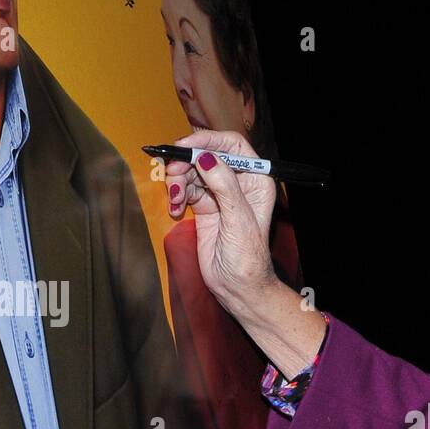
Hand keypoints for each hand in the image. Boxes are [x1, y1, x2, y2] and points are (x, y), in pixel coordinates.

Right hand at [164, 129, 283, 325]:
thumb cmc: (248, 258)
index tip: (185, 147)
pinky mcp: (204, 206)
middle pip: (207, 155)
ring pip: (192, 171)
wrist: (237, 287)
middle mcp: (239, 182)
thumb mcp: (238, 219)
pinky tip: (174, 210)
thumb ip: (224, 186)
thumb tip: (206, 158)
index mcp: (256, 179)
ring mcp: (220, 193)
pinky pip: (185, 189)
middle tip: (173, 176)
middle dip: (187, 163)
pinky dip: (176, 195)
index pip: (232, 145)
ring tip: (174, 200)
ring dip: (178, 181)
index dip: (208, 141)